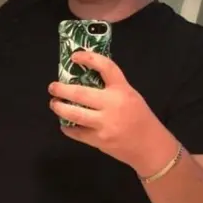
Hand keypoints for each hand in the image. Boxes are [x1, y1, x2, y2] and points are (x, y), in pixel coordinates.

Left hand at [48, 51, 176, 174]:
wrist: (149, 146)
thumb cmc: (140, 118)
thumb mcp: (130, 95)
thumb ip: (111, 88)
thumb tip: (84, 79)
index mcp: (122, 90)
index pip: (106, 67)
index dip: (88, 58)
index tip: (74, 56)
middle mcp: (112, 104)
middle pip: (80, 93)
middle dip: (61, 89)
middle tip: (53, 87)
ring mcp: (104, 124)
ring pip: (74, 114)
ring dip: (60, 108)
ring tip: (54, 104)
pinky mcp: (99, 140)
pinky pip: (77, 132)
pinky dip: (68, 128)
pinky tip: (65, 124)